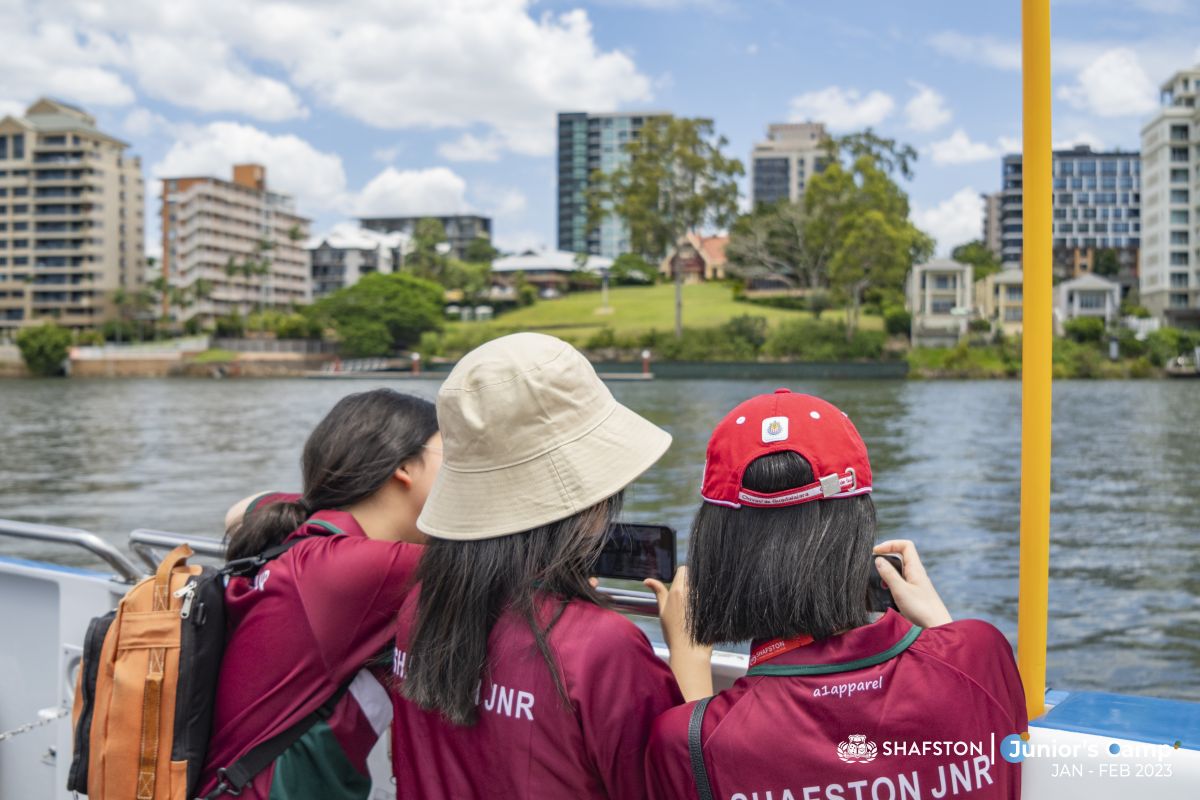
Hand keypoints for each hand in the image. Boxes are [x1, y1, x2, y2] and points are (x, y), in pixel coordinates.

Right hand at [645, 567, 712, 699]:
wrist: (690, 650)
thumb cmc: (674, 632)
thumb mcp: (662, 610)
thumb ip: (658, 592)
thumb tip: (647, 580)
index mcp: (679, 590)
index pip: (684, 569)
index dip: (681, 575)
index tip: (679, 585)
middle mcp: (693, 592)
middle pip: (694, 576)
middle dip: (689, 583)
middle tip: (685, 598)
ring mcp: (704, 598)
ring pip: (702, 586)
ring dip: (698, 591)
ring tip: (693, 608)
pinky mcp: (712, 605)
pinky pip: (709, 595)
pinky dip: (706, 600)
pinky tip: (701, 613)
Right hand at [873, 540, 952, 627]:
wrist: (937, 628)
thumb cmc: (922, 609)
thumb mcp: (901, 590)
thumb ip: (889, 574)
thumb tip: (878, 559)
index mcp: (915, 568)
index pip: (905, 546)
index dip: (890, 544)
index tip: (876, 552)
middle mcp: (915, 574)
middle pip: (899, 558)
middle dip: (885, 561)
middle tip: (874, 570)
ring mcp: (914, 585)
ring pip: (897, 573)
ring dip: (886, 576)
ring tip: (878, 586)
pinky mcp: (912, 596)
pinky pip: (898, 585)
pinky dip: (889, 587)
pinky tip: (884, 597)